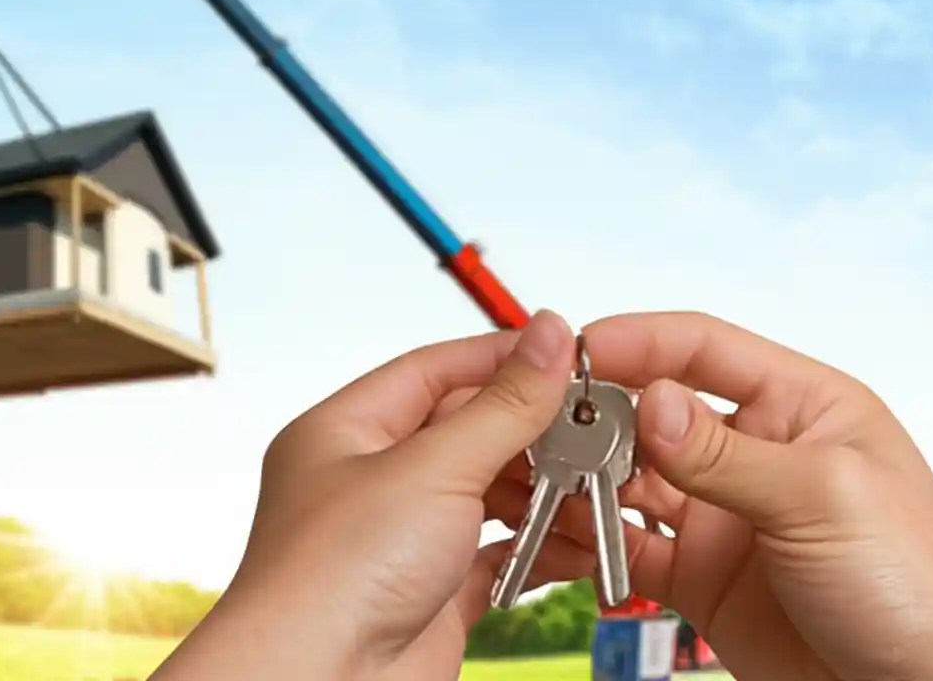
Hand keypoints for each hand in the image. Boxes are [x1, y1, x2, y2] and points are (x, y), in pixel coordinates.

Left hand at [150, 311, 585, 679]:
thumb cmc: (332, 576)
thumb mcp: (431, 468)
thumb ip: (502, 406)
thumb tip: (548, 339)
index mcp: (345, 431)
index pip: (433, 370)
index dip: (500, 358)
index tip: (563, 353)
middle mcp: (370, 481)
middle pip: (466, 433)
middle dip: (534, 434)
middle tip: (596, 429)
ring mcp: (401, 539)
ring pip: (487, 498)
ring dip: (547, 495)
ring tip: (599, 490)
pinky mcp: (430, 593)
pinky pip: (497, 557)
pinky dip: (542, 549)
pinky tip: (582, 544)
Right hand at [551, 312, 932, 679]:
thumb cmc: (920, 586)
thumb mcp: (825, 498)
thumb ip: (727, 454)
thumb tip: (649, 403)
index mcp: (799, 407)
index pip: (702, 349)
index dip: (637, 341)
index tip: (579, 348)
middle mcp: (752, 453)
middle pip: (653, 410)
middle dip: (598, 410)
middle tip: (550, 420)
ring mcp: (720, 515)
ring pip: (629, 477)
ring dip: (587, 475)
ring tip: (550, 477)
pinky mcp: (696, 575)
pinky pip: (626, 546)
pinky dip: (590, 540)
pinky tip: (569, 532)